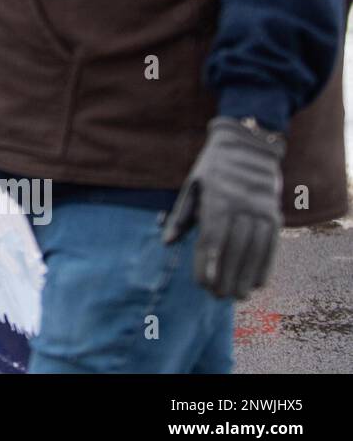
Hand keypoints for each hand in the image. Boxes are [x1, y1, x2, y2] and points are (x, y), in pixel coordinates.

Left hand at [162, 116, 284, 299]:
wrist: (248, 144)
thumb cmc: (212, 167)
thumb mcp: (192, 185)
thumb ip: (180, 216)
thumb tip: (166, 242)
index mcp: (217, 199)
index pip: (211, 238)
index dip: (206, 263)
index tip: (202, 284)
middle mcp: (242, 206)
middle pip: (233, 248)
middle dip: (225, 275)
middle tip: (217, 296)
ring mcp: (261, 210)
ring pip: (254, 250)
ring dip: (245, 276)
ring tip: (236, 296)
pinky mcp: (274, 214)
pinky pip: (271, 245)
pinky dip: (265, 265)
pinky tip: (258, 283)